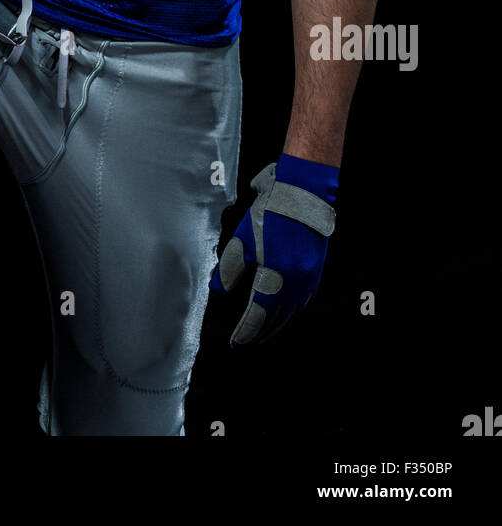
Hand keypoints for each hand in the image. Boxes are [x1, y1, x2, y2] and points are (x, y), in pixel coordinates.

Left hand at [208, 152, 337, 345]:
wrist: (304, 193)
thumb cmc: (270, 211)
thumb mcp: (243, 237)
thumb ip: (231, 268)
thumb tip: (220, 290)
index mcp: (275, 273)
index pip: (258, 312)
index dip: (246, 330)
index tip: (235, 342)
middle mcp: (295, 280)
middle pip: (277, 317)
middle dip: (260, 331)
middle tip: (247, 341)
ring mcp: (309, 277)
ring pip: (293, 312)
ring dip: (277, 325)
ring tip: (263, 331)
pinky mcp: (316, 271)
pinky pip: (304, 301)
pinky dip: (292, 311)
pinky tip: (284, 312)